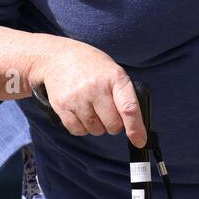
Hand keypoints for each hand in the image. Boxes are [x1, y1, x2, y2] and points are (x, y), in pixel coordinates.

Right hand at [28, 37, 146, 145]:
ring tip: (92, 109)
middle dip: (114, 125)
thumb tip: (134, 126)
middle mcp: (96, 87)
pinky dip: (82, 128)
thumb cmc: (92, 67)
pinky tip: (81, 113)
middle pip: (112, 124)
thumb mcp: (114, 72)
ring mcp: (78, 97)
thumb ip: (124, 96)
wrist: (58, 57)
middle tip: (108, 113)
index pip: (129, 108)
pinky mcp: (62, 106)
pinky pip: (78, 130)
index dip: (136, 128)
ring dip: (97, 126)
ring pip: (95, 130)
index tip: (139, 140)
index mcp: (115, 78)